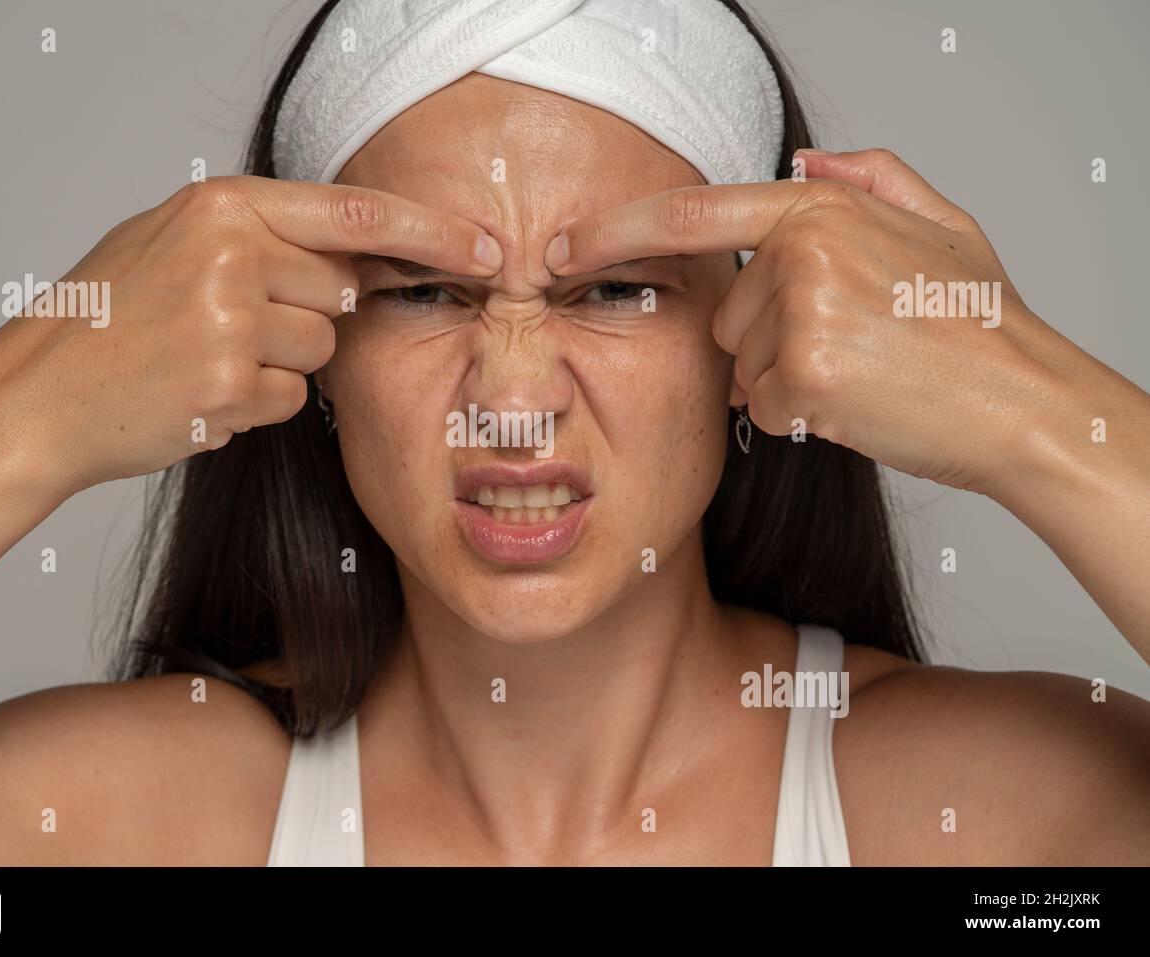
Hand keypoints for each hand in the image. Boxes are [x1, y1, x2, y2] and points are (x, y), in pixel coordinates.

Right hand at [0, 175, 503, 494]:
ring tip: (203, 358)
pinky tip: (198, 392)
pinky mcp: (230, 385)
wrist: (40, 394)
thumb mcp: (175, 241)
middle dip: (307, 314)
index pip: (357, 213)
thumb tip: (365, 257)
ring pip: (319, 350)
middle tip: (230, 324)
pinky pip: (291, 399)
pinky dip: (256, 403)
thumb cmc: (110, 318)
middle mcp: (233, 254)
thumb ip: (265, 237)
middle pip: (339, 292)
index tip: (488, 249)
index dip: (431, 233)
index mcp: (222, 206)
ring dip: (277, 363)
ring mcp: (231, 321)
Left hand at [544, 148, 1077, 498]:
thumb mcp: (938, 227)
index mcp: (822, 208)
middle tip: (849, 347)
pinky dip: (798, 416)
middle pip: (726, 314)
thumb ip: (870, 178)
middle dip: (765, 340)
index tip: (556, 250)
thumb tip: (802, 157)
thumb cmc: (979, 323)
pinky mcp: (802, 375)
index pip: (690, 215)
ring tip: (861, 372)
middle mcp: (802, 251)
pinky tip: (856, 404)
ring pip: (742, 366)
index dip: (612, 233)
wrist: (1022, 402)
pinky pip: (760, 407)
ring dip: (787, 379)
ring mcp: (800, 312)